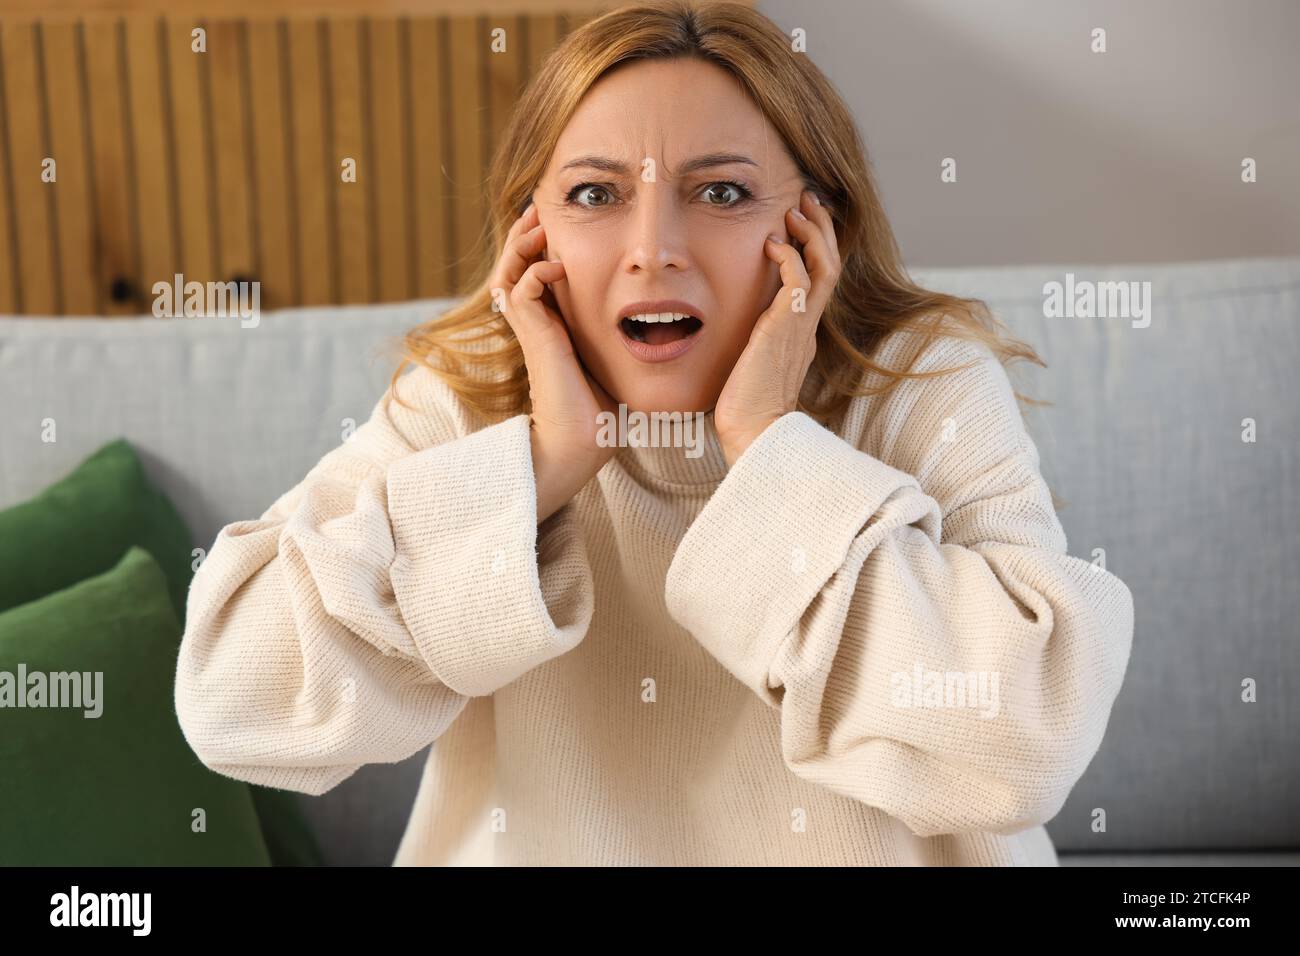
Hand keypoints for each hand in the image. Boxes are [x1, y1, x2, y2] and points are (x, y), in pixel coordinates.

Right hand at [490, 202, 619, 520]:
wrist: (587, 440)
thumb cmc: (607, 408)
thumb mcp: (619, 359)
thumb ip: (625, 337)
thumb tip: (663, 320)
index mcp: (553, 324)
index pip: (537, 272)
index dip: (543, 245)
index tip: (561, 223)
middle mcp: (537, 323)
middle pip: (515, 264)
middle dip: (526, 233)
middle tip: (541, 208)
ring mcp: (532, 329)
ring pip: (509, 270)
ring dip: (522, 243)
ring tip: (539, 221)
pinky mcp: (534, 336)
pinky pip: (522, 290)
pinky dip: (537, 272)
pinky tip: (558, 267)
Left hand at [713, 189, 841, 467]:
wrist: (753, 433)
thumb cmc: (744, 410)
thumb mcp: (748, 366)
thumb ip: (749, 344)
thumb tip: (734, 334)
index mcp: (800, 335)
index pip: (817, 281)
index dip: (813, 249)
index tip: (798, 225)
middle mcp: (807, 327)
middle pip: (830, 266)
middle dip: (821, 229)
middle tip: (807, 201)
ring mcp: (801, 327)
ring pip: (824, 267)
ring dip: (812, 233)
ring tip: (797, 209)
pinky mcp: (787, 327)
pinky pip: (799, 281)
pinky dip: (789, 256)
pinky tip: (773, 242)